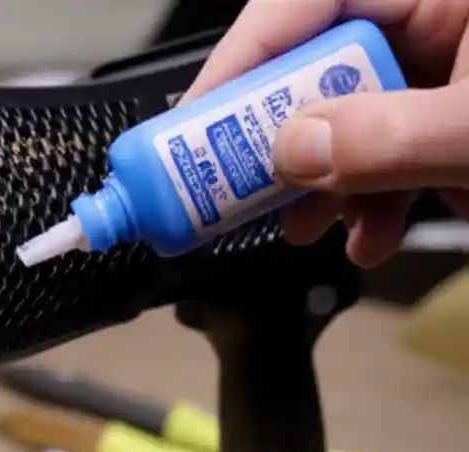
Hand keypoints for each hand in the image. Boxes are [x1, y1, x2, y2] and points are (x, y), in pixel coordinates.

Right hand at [183, 0, 468, 266]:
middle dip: (280, 137)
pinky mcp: (449, 134)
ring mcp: (441, 82)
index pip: (307, 4)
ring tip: (303, 228)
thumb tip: (294, 151)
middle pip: (315, 69)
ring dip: (314, 187)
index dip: (244, 56)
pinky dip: (366, 208)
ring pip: (343, 124)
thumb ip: (392, 136)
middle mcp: (433, 30)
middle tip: (238, 183)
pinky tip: (369, 240)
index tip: (195, 120)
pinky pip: (386, 162)